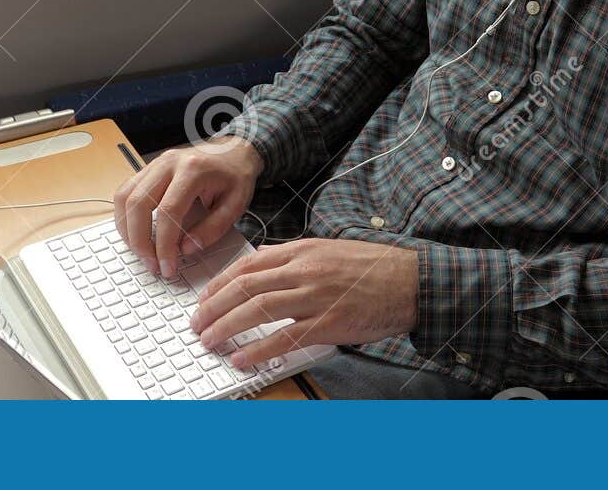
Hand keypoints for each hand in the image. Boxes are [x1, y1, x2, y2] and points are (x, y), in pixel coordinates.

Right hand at [112, 136, 262, 277]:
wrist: (234, 149)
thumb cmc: (236, 175)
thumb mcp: (236, 204)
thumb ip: (213, 229)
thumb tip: (185, 249)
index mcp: (193, 170)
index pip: (168, 211)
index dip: (163, 244)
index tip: (167, 267)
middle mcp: (168, 163)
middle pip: (138, 204)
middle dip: (140, 241)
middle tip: (152, 265)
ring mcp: (155, 164)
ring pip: (125, 197)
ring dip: (127, 230)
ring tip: (142, 253)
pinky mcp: (148, 169)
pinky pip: (126, 192)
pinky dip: (126, 217)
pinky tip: (137, 234)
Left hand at [188, 238, 418, 368]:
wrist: (411, 281)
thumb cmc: (373, 268)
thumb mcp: (329, 250)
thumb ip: (296, 259)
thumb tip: (263, 270)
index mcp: (302, 250)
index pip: (248, 264)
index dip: (219, 283)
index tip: (203, 298)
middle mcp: (304, 269)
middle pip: (245, 286)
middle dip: (214, 306)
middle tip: (197, 323)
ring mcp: (316, 296)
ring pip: (258, 309)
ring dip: (227, 326)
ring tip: (209, 340)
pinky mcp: (328, 323)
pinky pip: (284, 337)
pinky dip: (258, 349)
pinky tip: (242, 358)